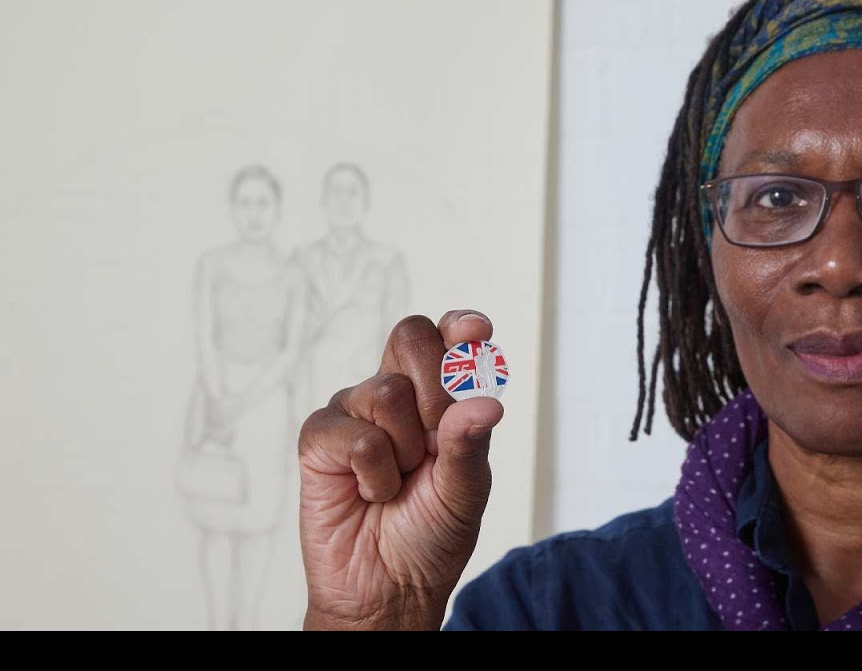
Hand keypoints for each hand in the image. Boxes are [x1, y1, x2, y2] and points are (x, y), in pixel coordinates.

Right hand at [298, 312, 503, 630]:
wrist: (390, 587)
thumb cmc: (431, 535)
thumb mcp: (466, 491)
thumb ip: (470, 444)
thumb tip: (486, 404)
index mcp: (440, 396)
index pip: (448, 338)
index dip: (459, 328)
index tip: (475, 332)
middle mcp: (397, 394)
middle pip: (411, 338)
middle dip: (435, 390)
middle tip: (436, 443)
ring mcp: (356, 411)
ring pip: (386, 392)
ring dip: (405, 450)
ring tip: (400, 482)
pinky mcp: (321, 438)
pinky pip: (354, 434)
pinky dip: (374, 472)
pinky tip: (371, 493)